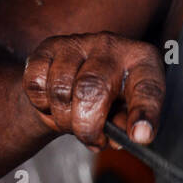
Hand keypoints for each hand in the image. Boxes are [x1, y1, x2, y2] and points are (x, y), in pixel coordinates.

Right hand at [22, 33, 164, 150]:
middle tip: (92, 140)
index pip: (147, 88)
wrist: (78, 74)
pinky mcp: (49, 47)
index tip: (141, 136)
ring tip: (73, 123)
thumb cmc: (110, 96)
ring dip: (63, 118)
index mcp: (143, 62)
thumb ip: (127, 125)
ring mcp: (78, 42)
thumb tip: (122, 137)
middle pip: (91, 89)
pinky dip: (41, 103)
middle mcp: (111, 46)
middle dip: (87, 126)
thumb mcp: (128, 111)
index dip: (144, 113)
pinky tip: (54, 104)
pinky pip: (36, 83)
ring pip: (60, 89)